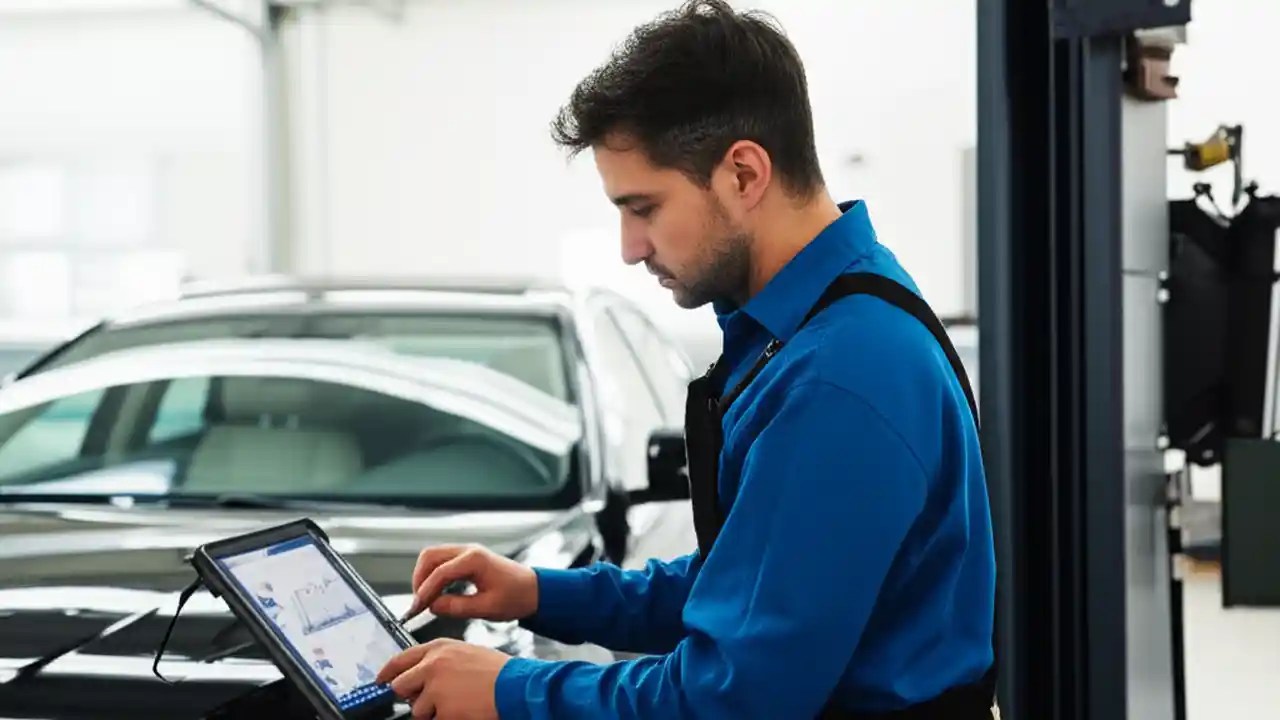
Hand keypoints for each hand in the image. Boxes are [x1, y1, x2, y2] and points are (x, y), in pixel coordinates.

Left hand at [377, 639, 507, 718]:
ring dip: (432, 711)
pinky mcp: (441, 710)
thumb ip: (440, 661)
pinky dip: (446, 719)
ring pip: (417, 709)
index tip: (380, 680)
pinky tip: (463, 710)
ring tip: (457, 703)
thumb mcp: (465, 654)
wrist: (514, 687)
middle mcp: (433, 665)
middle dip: (411, 696)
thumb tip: (419, 676)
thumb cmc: (496, 672)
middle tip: (428, 699)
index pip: (401, 659)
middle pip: (400, 686)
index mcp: (439, 648)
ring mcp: (435, 688)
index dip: (387, 672)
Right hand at [403, 544, 537, 620]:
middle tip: (418, 602)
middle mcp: (469, 551)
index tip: (417, 608)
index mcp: (475, 560)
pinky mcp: (467, 558)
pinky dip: (433, 574)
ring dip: (424, 575)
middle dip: (419, 578)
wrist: (534, 590)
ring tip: (425, 599)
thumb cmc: (516, 597)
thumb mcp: (487, 608)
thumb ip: (457, 607)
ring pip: (433, 556)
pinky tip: (435, 593)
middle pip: (430, 556)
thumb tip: (433, 606)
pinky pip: (442, 561)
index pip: (440, 572)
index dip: (425, 591)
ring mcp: (468, 552)